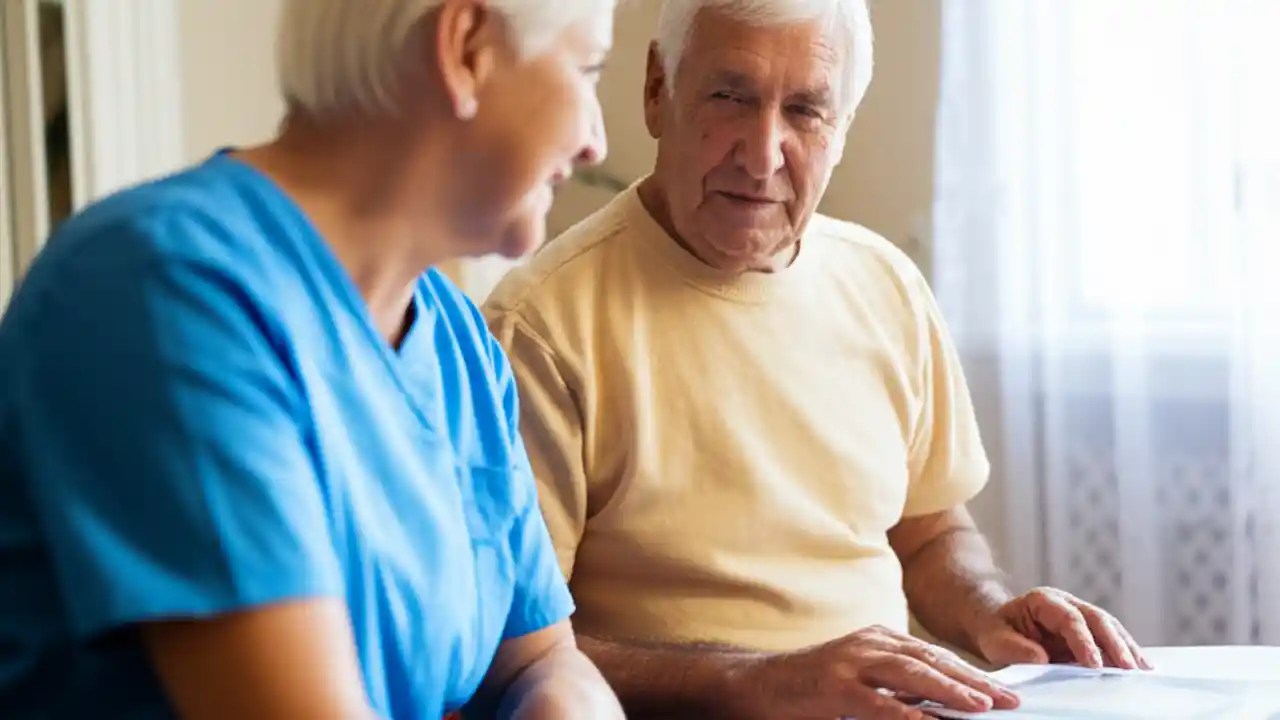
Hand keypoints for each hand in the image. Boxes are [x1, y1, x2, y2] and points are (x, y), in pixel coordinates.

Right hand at [731, 625, 1019, 719]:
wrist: (755, 685)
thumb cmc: (809, 689)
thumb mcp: (858, 681)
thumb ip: (894, 690)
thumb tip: (936, 709)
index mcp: (878, 640)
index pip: (934, 656)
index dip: (970, 673)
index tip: (1003, 691)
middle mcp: (869, 643)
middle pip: (932, 661)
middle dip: (974, 681)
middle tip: (1011, 700)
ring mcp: (851, 663)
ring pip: (912, 674)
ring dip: (951, 691)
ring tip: (984, 706)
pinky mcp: (835, 686)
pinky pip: (879, 702)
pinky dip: (907, 713)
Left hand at [971, 587, 1151, 669]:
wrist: (999, 626)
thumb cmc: (996, 631)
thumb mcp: (995, 640)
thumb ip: (1014, 648)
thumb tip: (1041, 658)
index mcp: (1044, 601)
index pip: (1069, 618)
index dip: (1084, 640)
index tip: (1094, 664)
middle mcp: (1067, 603)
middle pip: (1097, 619)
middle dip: (1115, 643)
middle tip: (1128, 668)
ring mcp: (1081, 615)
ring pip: (1110, 627)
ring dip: (1127, 647)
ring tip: (1143, 669)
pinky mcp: (1089, 631)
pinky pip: (1111, 639)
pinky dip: (1126, 651)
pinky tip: (1140, 667)